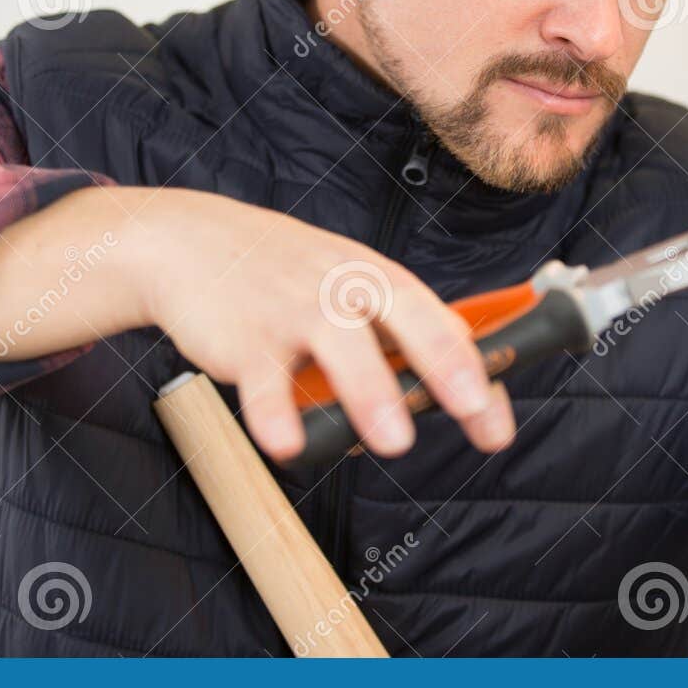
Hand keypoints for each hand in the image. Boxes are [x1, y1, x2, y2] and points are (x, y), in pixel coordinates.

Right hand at [139, 188, 513, 462]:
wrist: (190, 242)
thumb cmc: (284, 274)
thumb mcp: (349, 285)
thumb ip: (400, 335)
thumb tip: (465, 391)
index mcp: (377, 279)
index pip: (441, 323)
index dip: (476, 370)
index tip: (497, 424)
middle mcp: (344, 288)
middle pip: (404, 318)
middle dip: (441, 363)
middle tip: (471, 407)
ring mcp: (294, 309)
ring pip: (339, 346)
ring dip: (368, 393)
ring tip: (394, 442)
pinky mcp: (245, 337)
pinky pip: (263, 379)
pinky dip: (275, 413)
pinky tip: (289, 444)